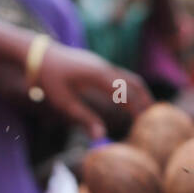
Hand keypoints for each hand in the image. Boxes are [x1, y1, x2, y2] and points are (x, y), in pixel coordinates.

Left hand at [37, 44, 151, 137]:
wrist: (38, 55)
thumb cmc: (48, 79)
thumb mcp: (64, 102)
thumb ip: (84, 119)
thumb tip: (100, 138)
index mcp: (98, 76)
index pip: (126, 94)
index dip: (137, 111)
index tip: (144, 126)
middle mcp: (104, 67)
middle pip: (134, 83)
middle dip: (146, 101)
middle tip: (156, 120)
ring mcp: (102, 64)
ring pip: (130, 78)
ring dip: (141, 94)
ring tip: (148, 111)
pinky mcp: (98, 65)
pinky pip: (121, 76)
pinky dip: (130, 88)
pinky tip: (130, 101)